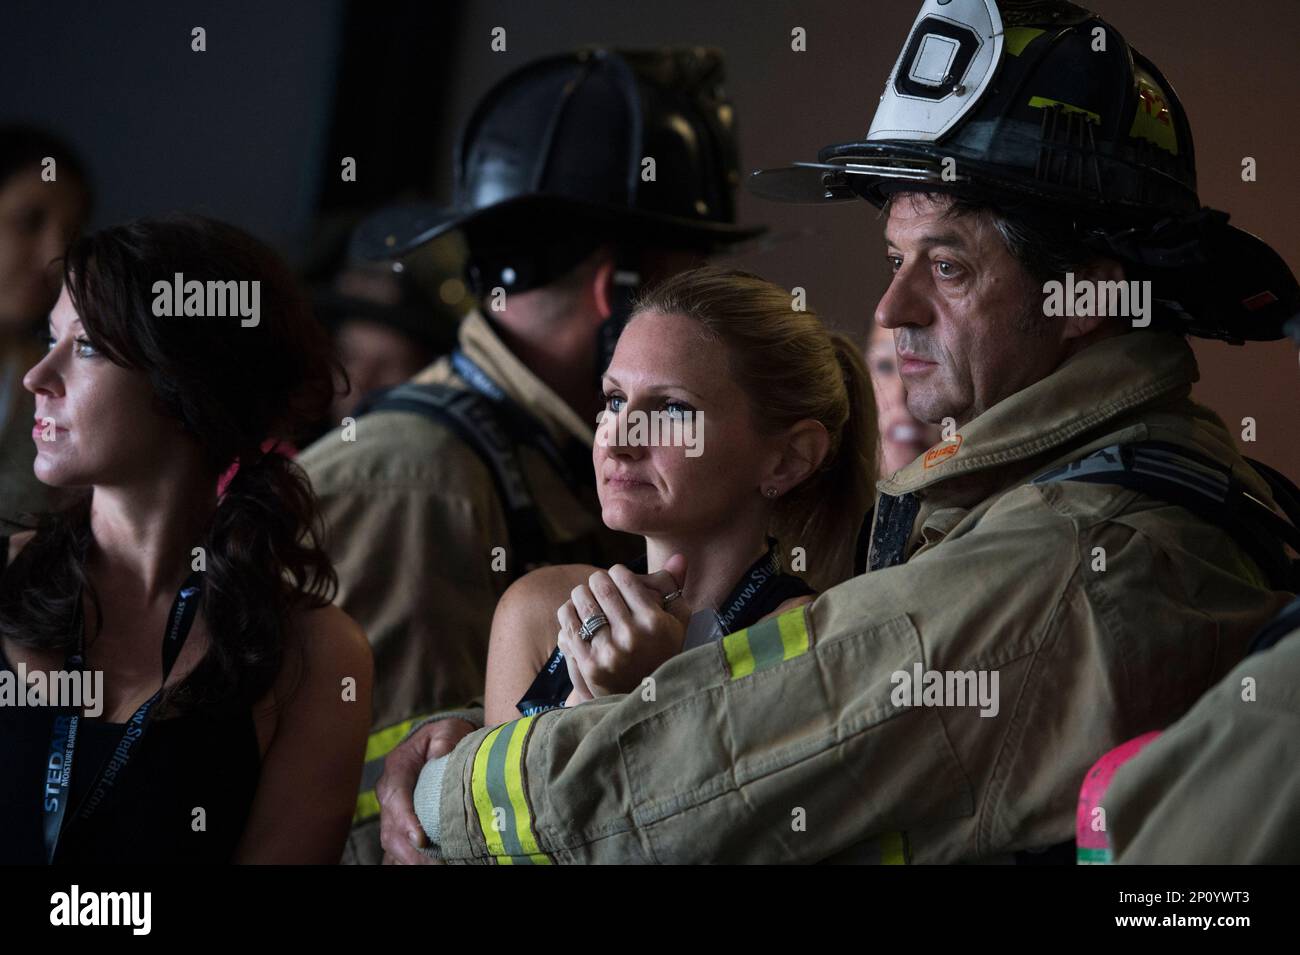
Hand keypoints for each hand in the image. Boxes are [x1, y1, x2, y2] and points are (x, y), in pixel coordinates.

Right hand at [378, 718, 475, 863]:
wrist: (439, 741)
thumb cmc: (445, 736)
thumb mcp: (447, 729)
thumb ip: (444, 740)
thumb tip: (441, 754)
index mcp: (397, 768)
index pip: (396, 797)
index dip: (406, 820)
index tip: (421, 839)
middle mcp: (389, 791)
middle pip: (390, 827)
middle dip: (409, 849)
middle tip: (434, 863)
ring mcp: (392, 809)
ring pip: (392, 840)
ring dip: (410, 858)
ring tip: (434, 866)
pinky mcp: (401, 821)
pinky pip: (399, 844)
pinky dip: (410, 857)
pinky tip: (426, 864)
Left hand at [556, 554, 690, 697]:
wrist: (646, 701)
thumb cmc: (663, 653)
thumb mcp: (677, 622)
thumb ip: (674, 587)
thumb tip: (678, 556)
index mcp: (654, 621)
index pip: (622, 576)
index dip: (616, 573)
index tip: (617, 580)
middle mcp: (632, 635)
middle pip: (599, 585)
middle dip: (596, 582)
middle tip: (599, 587)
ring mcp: (609, 652)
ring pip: (580, 601)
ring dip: (581, 596)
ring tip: (587, 600)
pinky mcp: (589, 665)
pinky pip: (568, 624)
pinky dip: (569, 616)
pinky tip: (577, 618)